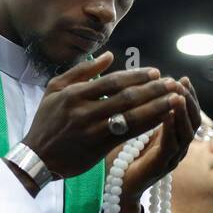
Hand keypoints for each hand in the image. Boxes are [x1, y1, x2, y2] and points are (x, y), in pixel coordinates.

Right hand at [16, 51, 187, 192]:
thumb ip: (82, 71)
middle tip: (173, 84)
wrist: (36, 156)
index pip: (112, 81)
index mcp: (74, 94)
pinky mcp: (98, 147)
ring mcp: (92, 130)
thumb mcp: (55, 89)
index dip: (137, 76)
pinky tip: (161, 119)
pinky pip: (128, 134)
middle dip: (153, 90)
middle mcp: (84, 111)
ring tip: (175, 100)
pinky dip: (146, 126)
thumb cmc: (46, 121)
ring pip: (130, 117)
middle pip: (126, 98)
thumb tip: (108, 56)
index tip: (156, 73)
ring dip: (156, 108)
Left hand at [107, 76, 199, 212]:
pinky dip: (171, 129)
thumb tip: (145, 86)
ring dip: (183, 113)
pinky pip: (171, 145)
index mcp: (174, 136)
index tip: (182, 78)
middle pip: (193, 121)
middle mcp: (179, 146)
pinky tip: (168, 115)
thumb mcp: (140, 129)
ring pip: (186, 133)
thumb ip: (147, 113)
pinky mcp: (161, 166)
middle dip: (189, 101)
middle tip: (181, 84)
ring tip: (178, 96)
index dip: (188, 95)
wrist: (119, 185)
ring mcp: (173, 158)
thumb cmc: (127, 156)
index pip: (188, 113)